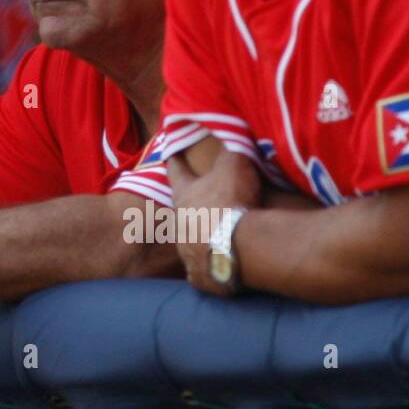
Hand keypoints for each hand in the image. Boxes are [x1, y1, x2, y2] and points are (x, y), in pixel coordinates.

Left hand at [166, 147, 261, 294]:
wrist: (236, 247)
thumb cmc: (232, 202)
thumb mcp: (234, 166)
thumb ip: (231, 149)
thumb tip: (231, 131)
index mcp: (184, 196)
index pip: (177, 172)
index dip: (176, 162)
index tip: (171, 155)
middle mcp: (178, 225)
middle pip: (181, 211)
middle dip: (189, 207)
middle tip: (200, 205)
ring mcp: (186, 253)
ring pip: (189, 243)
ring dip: (198, 240)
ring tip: (212, 239)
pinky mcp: (199, 277)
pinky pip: (202, 272)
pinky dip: (208, 269)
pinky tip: (215, 268)